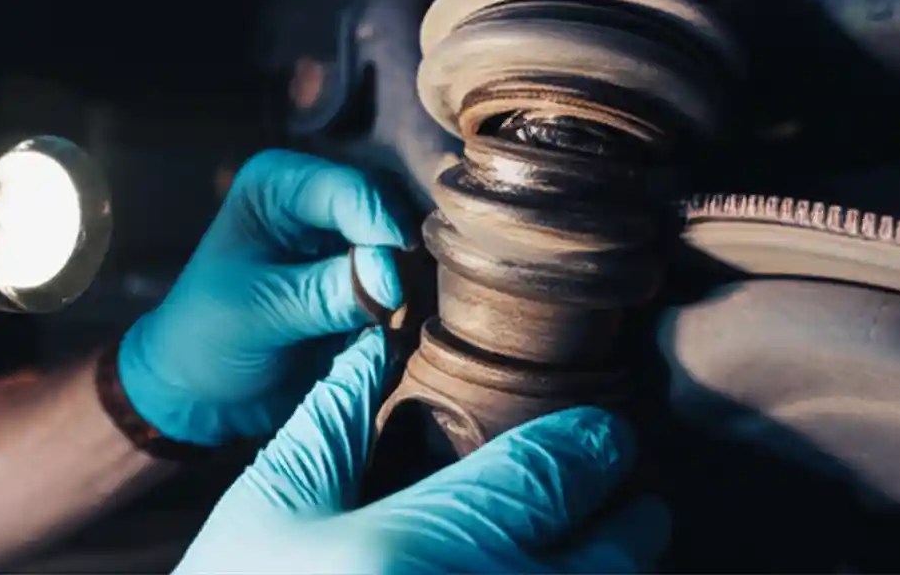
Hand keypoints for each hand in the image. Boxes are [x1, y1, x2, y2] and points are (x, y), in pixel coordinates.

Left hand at [118, 149, 413, 444]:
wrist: (201, 390)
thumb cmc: (210, 339)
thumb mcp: (263, 312)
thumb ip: (330, 291)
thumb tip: (393, 284)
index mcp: (279, 184)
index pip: (353, 189)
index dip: (382, 229)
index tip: (392, 288)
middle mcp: (320, 198)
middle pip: (393, 209)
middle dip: (401, 257)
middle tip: (401, 308)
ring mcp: (347, 237)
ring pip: (409, 245)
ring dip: (412, 284)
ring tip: (397, 325)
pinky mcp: (366, 277)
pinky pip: (410, 280)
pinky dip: (411, 305)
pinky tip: (397, 333)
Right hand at [175, 328, 670, 573]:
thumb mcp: (270, 510)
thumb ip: (334, 423)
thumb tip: (373, 348)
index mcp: (422, 544)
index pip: (557, 471)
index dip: (595, 442)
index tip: (601, 432)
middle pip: (620, 553)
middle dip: (629, 516)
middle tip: (616, 495)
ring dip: (612, 569)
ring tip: (585, 544)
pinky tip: (531, 574)